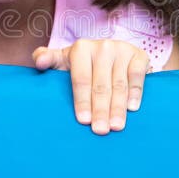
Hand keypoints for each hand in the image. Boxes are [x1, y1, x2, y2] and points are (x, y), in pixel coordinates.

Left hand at [32, 39, 150, 134]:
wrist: (111, 54)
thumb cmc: (83, 64)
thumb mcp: (63, 60)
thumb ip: (46, 59)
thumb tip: (39, 62)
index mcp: (81, 48)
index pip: (81, 79)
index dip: (82, 101)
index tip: (83, 121)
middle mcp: (102, 47)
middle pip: (101, 85)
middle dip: (101, 109)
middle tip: (100, 130)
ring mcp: (122, 49)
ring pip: (119, 83)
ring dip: (118, 107)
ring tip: (116, 126)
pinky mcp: (139, 55)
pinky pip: (137, 76)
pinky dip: (135, 93)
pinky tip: (132, 109)